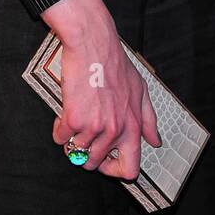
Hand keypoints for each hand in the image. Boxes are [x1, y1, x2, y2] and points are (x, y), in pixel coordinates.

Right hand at [47, 0, 161, 178]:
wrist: (93, 43)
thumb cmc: (115, 64)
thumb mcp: (140, 89)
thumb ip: (148, 118)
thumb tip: (155, 141)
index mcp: (133, 125)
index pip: (130, 169)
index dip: (115, 171)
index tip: (106, 162)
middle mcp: (115, 129)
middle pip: (96, 164)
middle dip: (87, 155)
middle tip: (84, 138)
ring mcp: (94, 126)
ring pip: (76, 152)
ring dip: (72, 141)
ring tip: (75, 123)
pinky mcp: (74, 118)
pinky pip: (60, 138)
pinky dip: (59, 130)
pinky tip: (64, 115)